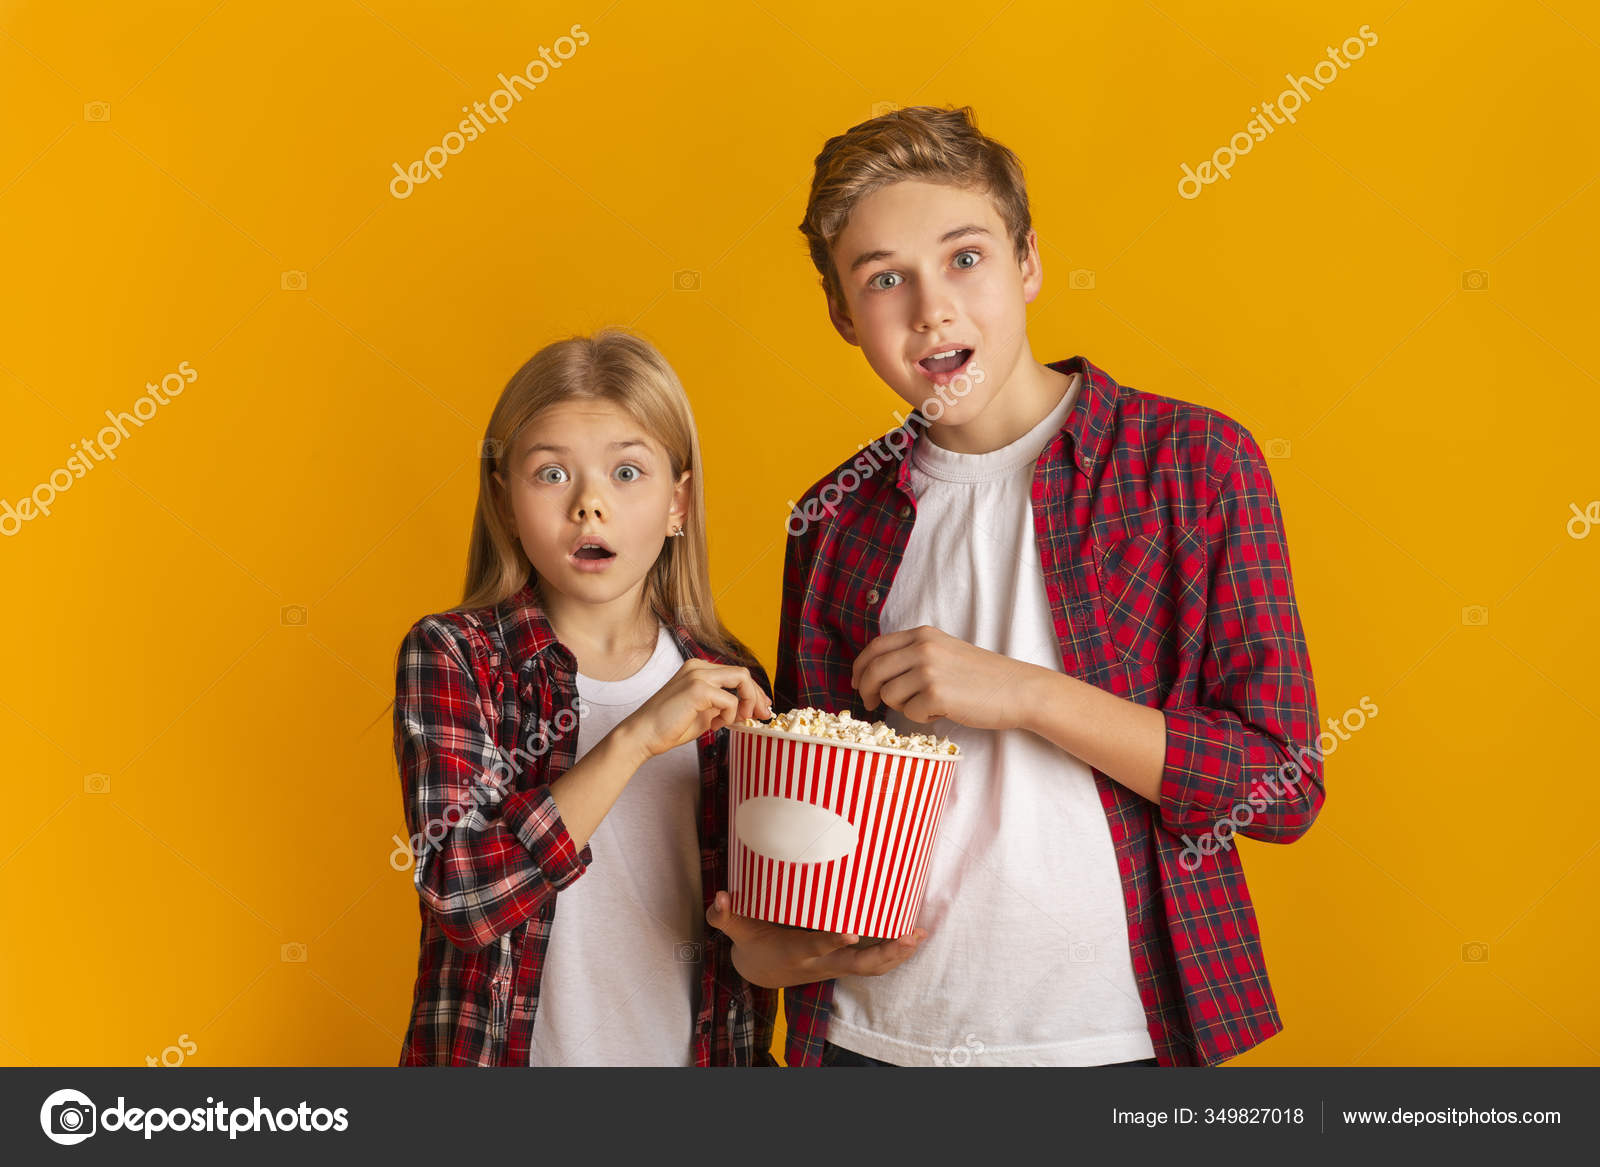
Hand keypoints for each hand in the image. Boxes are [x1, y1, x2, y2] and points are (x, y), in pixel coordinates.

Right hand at [620, 659, 771, 760]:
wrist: (642, 735)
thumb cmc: (669, 727)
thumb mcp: (703, 714)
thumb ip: (723, 707)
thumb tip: (746, 710)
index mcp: (698, 669)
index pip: (735, 674)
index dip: (753, 691)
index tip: (761, 709)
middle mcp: (698, 666)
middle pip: (743, 673)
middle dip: (757, 696)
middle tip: (762, 716)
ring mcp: (697, 675)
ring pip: (742, 679)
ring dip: (748, 702)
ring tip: (740, 721)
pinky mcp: (697, 688)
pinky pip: (729, 701)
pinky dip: (729, 716)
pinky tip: (714, 726)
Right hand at [705, 891, 926, 988]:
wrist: (761, 973)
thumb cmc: (753, 944)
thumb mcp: (737, 931)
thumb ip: (727, 915)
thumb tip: (719, 896)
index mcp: (796, 950)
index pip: (816, 946)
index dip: (832, 941)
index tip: (851, 932)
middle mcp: (820, 962)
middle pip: (857, 964)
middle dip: (884, 952)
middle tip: (909, 935)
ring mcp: (834, 965)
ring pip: (870, 967)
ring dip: (897, 954)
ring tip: (919, 935)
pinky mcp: (842, 963)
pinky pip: (873, 964)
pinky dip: (894, 954)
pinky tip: (913, 938)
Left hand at [852, 625, 1037, 731]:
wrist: (1018, 689)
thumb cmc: (983, 676)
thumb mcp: (945, 651)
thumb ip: (914, 655)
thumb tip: (876, 674)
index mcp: (923, 635)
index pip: (875, 648)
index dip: (860, 667)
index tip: (857, 682)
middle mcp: (922, 648)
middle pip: (873, 671)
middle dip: (866, 690)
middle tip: (870, 704)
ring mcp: (928, 671)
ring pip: (889, 695)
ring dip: (902, 706)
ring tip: (929, 704)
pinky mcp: (936, 695)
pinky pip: (909, 713)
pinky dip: (923, 717)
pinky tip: (944, 711)